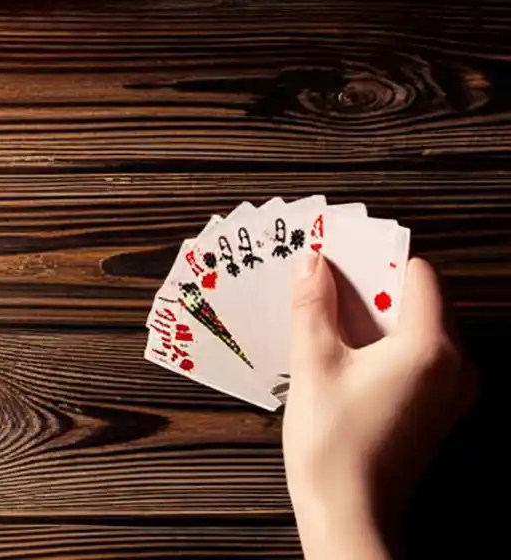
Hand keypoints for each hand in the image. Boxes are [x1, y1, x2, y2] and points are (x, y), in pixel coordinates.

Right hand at [284, 255, 475, 556]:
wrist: (348, 513)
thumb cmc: (334, 445)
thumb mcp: (313, 364)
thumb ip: (314, 306)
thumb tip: (313, 263)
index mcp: (431, 347)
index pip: (419, 274)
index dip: (377, 259)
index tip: (340, 256)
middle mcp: (455, 366)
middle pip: (419, 300)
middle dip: (373, 288)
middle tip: (325, 285)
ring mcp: (452, 391)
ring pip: (419, 329)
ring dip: (377, 318)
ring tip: (327, 321)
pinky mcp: (439, 409)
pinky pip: (419, 358)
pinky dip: (386, 347)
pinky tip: (344, 356)